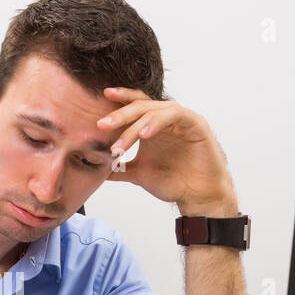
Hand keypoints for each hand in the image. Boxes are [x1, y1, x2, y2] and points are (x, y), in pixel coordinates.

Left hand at [98, 88, 237, 214]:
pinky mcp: (196, 124)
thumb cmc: (173, 182)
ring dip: (134, 126)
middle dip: (119, 115)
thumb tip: (96, 170)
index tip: (100, 97)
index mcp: (153, 125)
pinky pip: (175, 115)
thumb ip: (119, 169)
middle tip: (101, 125)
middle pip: (140, 106)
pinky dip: (157, 122)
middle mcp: (166, 118)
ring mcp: (182, 119)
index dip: (119, 99)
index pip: (134, 104)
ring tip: (120, 144)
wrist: (198, 197)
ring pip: (154, 111)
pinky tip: (144, 135)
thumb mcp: (138, 174)